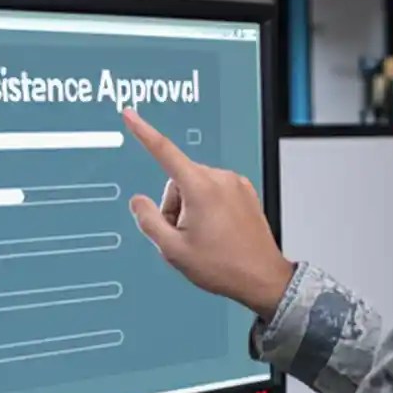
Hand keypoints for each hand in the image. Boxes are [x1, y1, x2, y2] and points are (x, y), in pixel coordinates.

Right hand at [122, 108, 293, 319]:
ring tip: (204, 238)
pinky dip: (209, 207)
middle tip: (185, 237)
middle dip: (174, 206)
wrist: (262, 278)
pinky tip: (217, 232)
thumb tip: (138, 201)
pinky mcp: (246, 191)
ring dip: (191, 208)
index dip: (143, 132)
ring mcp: (236, 184)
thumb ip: (148, 220)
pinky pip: (215, 191)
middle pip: (178, 181)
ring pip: (196, 187)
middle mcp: (221, 179)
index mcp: (201, 188)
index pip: (164, 151)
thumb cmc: (222, 266)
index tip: (130, 115)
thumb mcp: (173, 250)